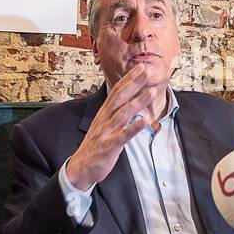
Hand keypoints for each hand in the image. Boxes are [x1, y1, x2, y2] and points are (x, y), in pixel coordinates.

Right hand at [65, 64, 161, 190]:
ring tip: (152, 92)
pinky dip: (133, 128)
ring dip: (138, 102)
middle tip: (147, 70)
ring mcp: (106, 132)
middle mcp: (104, 119)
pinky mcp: (109, 146)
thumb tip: (128, 101)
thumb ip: (116, 113)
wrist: (81, 167)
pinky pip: (122, 136)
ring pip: (123, 114)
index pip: (117, 91)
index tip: (141, 67)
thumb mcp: (104, 125)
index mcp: (104, 113)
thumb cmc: (96, 145)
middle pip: (120, 97)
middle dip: (134, 83)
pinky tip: (144, 121)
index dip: (129, 78)